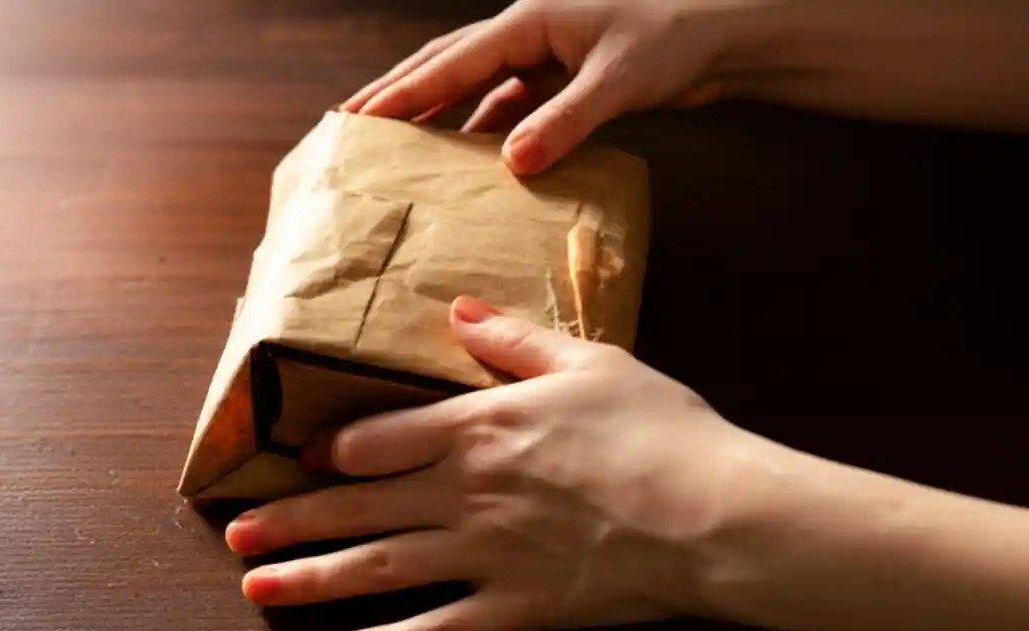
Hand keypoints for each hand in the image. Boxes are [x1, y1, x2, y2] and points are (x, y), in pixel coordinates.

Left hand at [225, 296, 772, 630]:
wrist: (714, 510)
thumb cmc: (658, 428)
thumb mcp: (587, 361)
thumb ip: (514, 339)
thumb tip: (458, 311)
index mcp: (477, 428)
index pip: (378, 439)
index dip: (332, 451)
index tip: (301, 460)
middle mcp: (463, 491)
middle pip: (357, 507)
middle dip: (291, 520)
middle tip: (235, 536)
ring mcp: (484, 554)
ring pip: (376, 569)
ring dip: (309, 579)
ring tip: (255, 589)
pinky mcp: (515, 608)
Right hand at [342, 0, 758, 173]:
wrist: (723, 34)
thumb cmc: (674, 38)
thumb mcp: (617, 80)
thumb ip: (565, 121)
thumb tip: (512, 162)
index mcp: (528, 21)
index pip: (451, 62)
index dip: (403, 92)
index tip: (359, 119)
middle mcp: (526, 34)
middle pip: (446, 65)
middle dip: (400, 95)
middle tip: (352, 126)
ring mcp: (543, 56)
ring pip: (474, 87)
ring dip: (438, 117)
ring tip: (398, 150)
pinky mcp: (562, 80)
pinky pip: (508, 107)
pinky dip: (485, 132)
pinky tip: (472, 164)